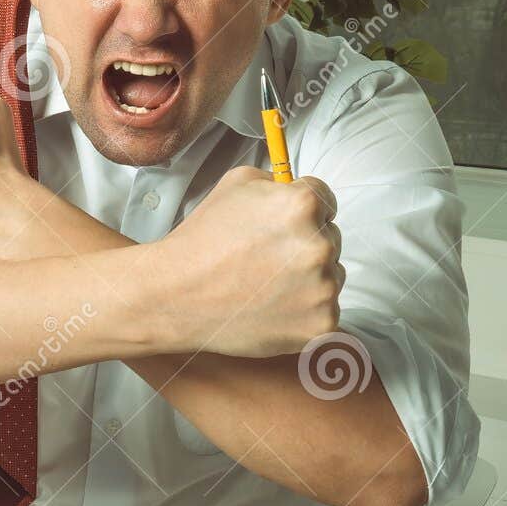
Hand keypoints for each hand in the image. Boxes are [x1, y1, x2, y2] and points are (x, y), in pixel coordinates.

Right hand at [145, 165, 342, 357]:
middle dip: (304, 244)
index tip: (281, 225)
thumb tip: (297, 187)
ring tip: (263, 284)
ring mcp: (323, 289)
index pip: (327, 200)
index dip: (300, 211)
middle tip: (263, 257)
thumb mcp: (234, 185)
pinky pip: (324, 310)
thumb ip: (277, 182)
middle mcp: (320, 246)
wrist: (176, 296)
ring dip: (307, 278)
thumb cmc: (201, 241)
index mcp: (302, 205)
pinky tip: (269, 307)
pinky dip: (302, 311)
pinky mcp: (321, 324)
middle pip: (330, 238)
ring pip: (330, 275)